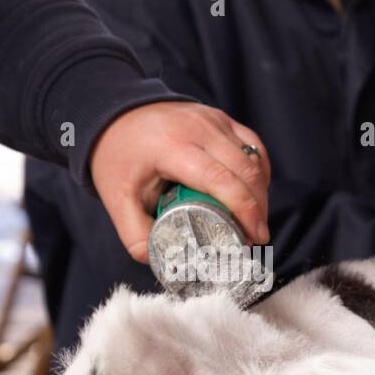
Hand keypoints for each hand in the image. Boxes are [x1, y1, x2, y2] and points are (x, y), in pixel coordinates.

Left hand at [90, 102, 271, 262]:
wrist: (113, 114)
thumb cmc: (117, 156)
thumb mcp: (116, 198)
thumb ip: (135, 234)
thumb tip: (158, 260)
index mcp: (172, 147)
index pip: (221, 179)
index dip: (244, 210)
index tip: (254, 237)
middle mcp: (198, 128)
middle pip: (245, 170)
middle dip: (258, 208)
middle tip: (256, 237)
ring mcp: (212, 120)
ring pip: (253, 158)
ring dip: (261, 192)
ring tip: (255, 221)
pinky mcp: (220, 118)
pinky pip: (252, 146)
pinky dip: (259, 171)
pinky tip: (255, 193)